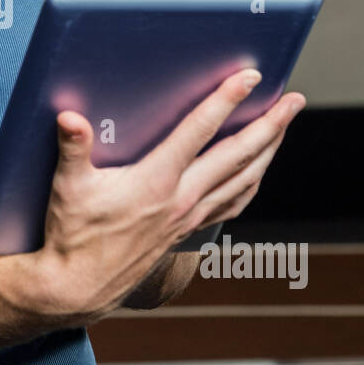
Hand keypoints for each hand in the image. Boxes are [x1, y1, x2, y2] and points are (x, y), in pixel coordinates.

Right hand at [34, 69, 304, 324]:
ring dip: (268, 152)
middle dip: (270, 125)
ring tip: (283, 127)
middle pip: (238, 156)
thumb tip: (70, 115)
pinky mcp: (186, 232)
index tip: (250, 76)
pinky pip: (231, 205)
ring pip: (243, 181)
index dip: (226, 101)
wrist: (78, 287)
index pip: (199, 131)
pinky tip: (257, 174)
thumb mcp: (68, 187)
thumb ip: (72, 147)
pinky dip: (251, 185)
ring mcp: (188, 218)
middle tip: (295, 99)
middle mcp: (181, 199)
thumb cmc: (71, 234)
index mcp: (156, 181)